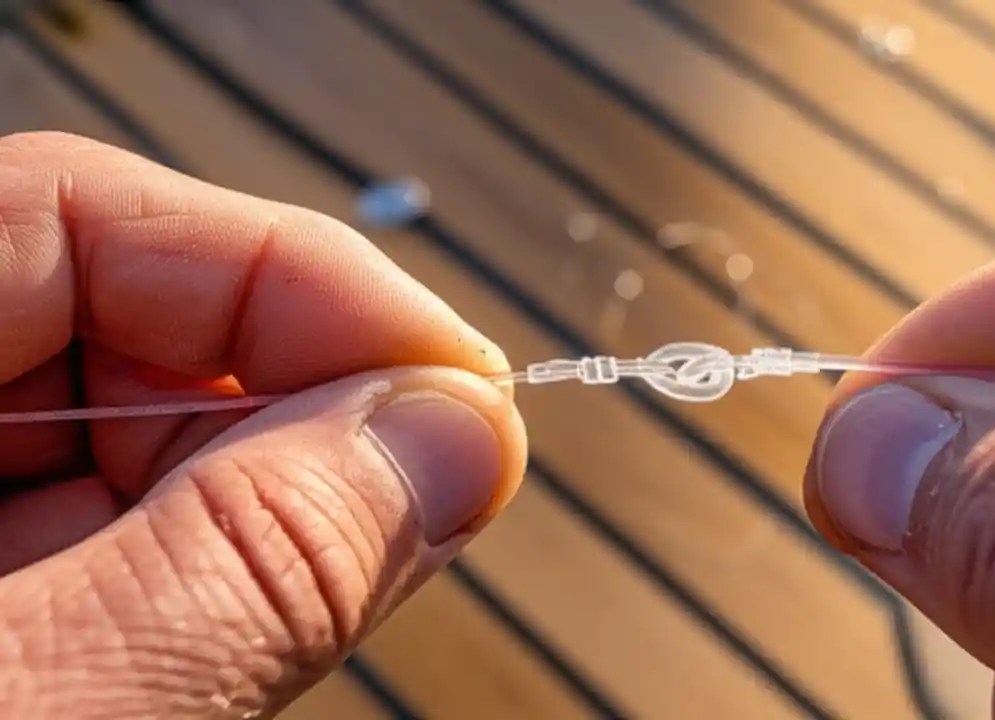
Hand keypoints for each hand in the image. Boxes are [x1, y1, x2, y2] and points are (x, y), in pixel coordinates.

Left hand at [0, 132, 526, 716]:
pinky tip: (248, 624)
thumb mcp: (46, 704)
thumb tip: (462, 437)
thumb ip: (247, 561)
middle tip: (435, 485)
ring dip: (259, 508)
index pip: (66, 215)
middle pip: (111, 329)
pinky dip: (202, 584)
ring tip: (347, 572)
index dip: (289, 274)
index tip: (454, 378)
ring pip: (122, 447)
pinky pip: (99, 545)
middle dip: (292, 407)